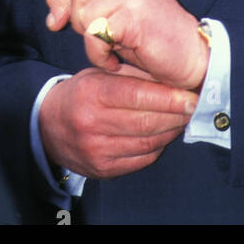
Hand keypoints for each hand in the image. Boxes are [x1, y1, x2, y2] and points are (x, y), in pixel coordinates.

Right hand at [38, 65, 198, 179]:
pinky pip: (141, 159)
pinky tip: (165, 134)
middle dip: (176, 114)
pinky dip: (158, 146)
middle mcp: (92, 122)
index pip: (138, 95)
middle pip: (146, 120)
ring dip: (171, 130)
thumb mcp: (99, 74)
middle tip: (195, 107)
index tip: (191, 96)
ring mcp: (96, 149)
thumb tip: (172, 79)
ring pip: (147, 141)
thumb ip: (132, 75)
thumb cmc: (81, 94)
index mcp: (93, 92)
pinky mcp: (101, 169)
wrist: (48, 126)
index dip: (169, 97)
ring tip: (183, 119)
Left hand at [45, 0, 209, 89]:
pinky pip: (95, 33)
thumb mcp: (115, 18)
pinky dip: (98, 54)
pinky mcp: (135, 15)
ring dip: (90, 43)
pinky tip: (115, 62)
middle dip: (76, 23)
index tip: (57, 24)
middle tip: (98, 43)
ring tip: (111, 54)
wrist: (193, 58)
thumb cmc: (155, 41)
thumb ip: (86, 4)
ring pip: (83, 14)